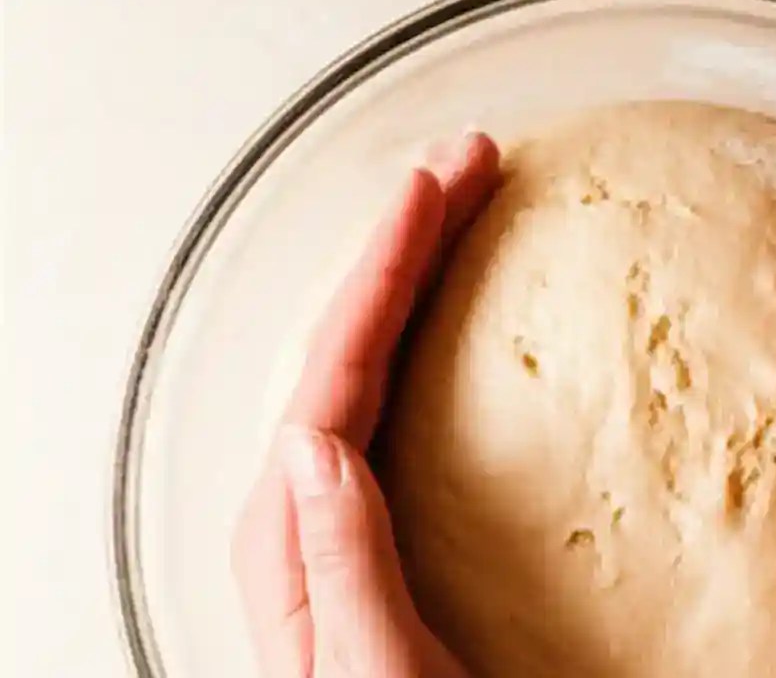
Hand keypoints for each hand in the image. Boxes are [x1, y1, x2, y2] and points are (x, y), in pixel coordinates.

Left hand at [231, 134, 500, 676]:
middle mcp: (305, 502)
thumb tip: (313, 442)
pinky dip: (419, 329)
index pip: (339, 366)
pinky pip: (391, 393)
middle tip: (470, 160)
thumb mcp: (372, 672)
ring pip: (370, 355)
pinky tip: (445, 308)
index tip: (435, 186)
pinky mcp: (378, 516)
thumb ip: (341, 566)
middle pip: (351, 338)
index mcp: (295, 530)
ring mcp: (338, 505)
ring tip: (461, 204)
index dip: (386, 266)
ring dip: (411, 271)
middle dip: (405, 241)